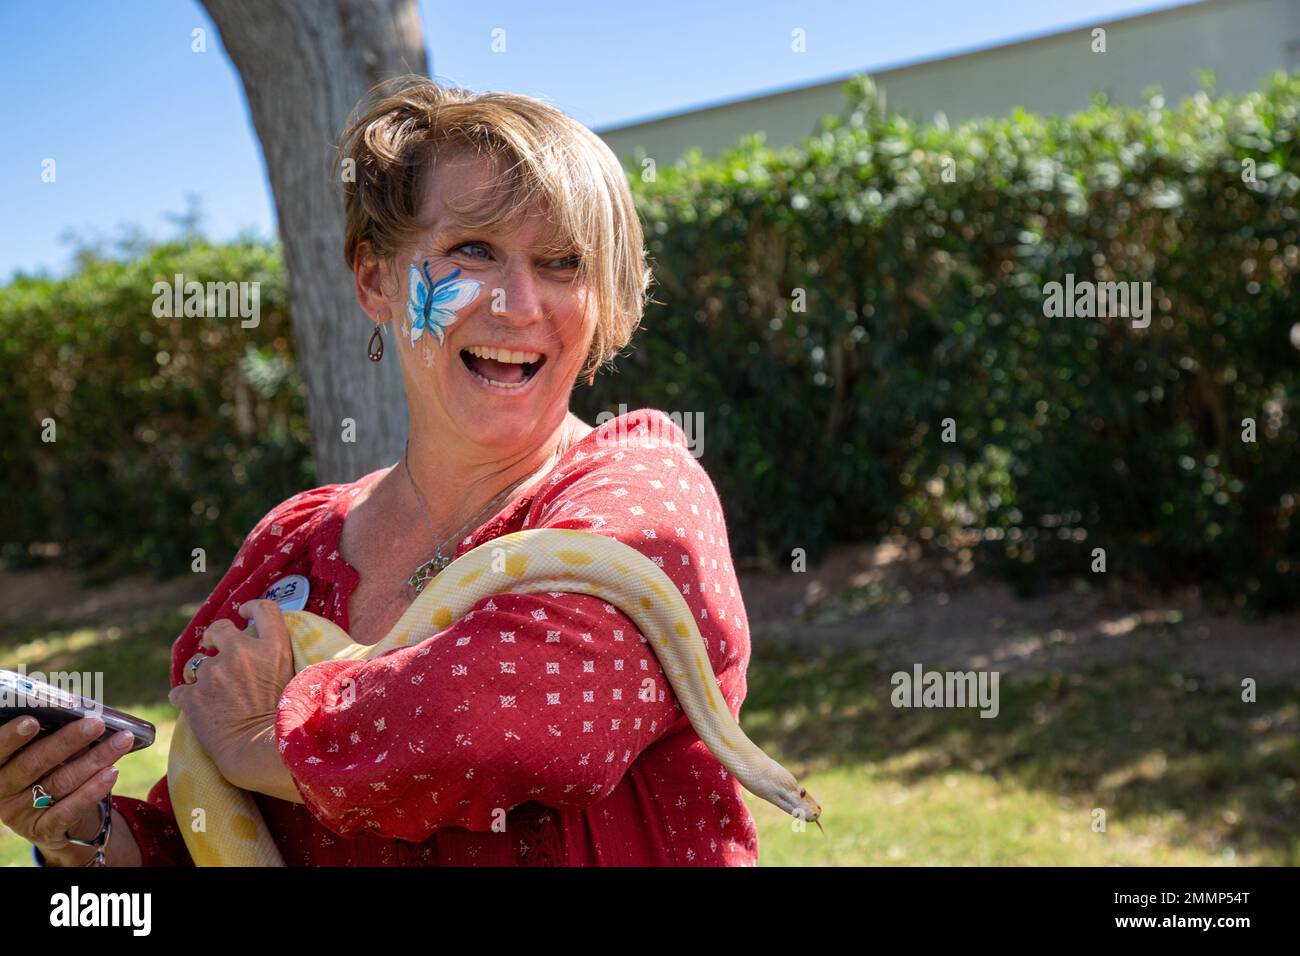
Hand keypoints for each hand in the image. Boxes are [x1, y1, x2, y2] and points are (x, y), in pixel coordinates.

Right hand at [0, 714, 132, 860]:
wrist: (50, 819)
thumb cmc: (45, 771)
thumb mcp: (38, 754)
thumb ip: (47, 736)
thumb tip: (77, 710)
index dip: (11, 737)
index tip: (32, 720)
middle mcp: (3, 791)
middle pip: (34, 764)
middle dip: (68, 741)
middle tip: (96, 723)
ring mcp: (21, 814)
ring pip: (60, 783)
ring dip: (95, 760)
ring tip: (121, 741)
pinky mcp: (44, 830)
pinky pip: (69, 810)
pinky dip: (92, 790)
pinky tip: (112, 772)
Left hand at [169, 600, 294, 790]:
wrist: (261, 753)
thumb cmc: (286, 722)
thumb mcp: (294, 681)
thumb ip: (279, 661)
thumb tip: (268, 654)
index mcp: (273, 648)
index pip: (264, 609)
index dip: (251, 607)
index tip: (244, 612)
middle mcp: (242, 653)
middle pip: (220, 628)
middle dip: (214, 639)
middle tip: (214, 650)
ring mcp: (214, 673)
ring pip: (197, 665)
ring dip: (202, 677)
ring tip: (213, 696)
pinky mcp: (193, 696)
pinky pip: (180, 691)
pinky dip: (186, 699)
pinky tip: (197, 709)